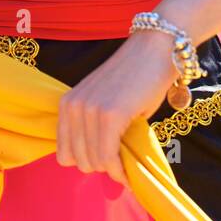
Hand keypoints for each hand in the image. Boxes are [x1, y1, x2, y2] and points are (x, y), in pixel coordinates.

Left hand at [56, 31, 185, 189]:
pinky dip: (120, 170)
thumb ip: (94, 129)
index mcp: (66, 104)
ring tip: (129, 162)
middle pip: (79, 162)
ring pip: (94, 163)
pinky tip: (131, 170)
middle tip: (123, 159)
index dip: (88, 162)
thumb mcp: (105, 104)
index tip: (109, 160)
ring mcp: (89, 110)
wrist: (156, 50)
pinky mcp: (109, 115)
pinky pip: (108, 157)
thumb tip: (99, 166)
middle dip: (102, 167)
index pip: (64, 155)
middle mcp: (72, 106)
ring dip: (113, 170)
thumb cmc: (136, 79)